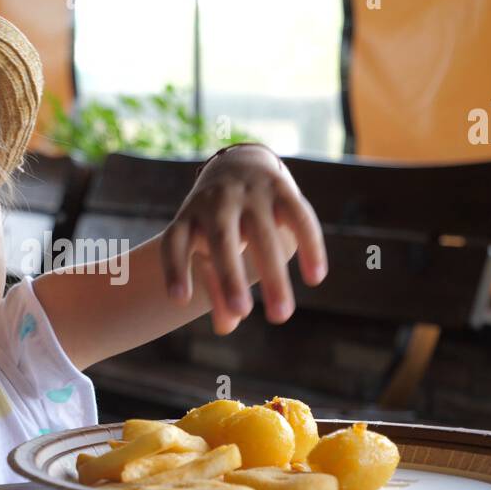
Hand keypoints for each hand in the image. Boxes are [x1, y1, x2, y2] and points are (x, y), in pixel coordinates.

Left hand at [160, 144, 327, 333]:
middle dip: (230, 277)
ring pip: (263, 235)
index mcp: (188, 217)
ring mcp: (248, 193)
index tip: (179, 300)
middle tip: (241, 312)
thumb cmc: (218, 223)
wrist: (239, 163)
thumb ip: (215, 287)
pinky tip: (315, 278)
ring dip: (274, 275)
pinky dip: (310, 246)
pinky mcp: (281, 188)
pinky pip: (298, 217)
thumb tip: (226, 326)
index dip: (175, 269)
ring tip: (282, 316)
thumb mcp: (207, 248)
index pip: (174, 242)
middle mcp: (215, 202)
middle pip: (221, 239)